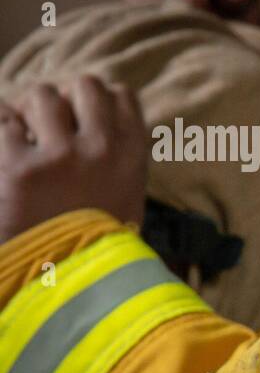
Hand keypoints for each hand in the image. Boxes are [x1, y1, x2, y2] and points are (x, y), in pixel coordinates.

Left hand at [0, 78, 147, 243]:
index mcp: (133, 158)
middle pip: (85, 85)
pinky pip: (2, 123)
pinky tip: (4, 156)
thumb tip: (93, 126)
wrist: (70, 287)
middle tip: (48, 127)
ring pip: (41, 96)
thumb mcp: (126, 202)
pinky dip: (2, 133)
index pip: (122, 96)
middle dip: (64, 99)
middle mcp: (102, 149)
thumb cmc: (100, 249)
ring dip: (27, 114)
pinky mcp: (19, 168)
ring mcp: (60, 157)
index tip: (82, 120)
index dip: (98, 102)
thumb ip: (117, 161)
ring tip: (21, 141)